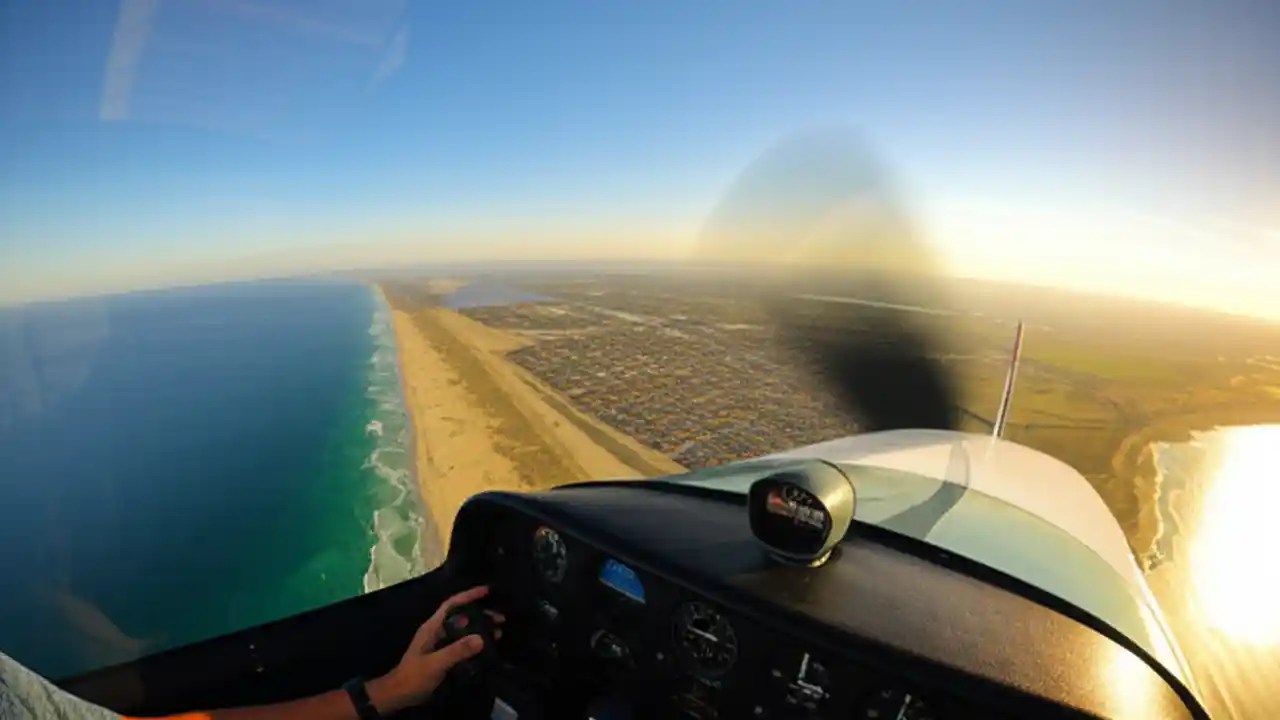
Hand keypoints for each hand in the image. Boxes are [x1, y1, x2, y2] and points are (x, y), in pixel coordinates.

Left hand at [367, 586, 504, 713]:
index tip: (487, 591)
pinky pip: (463, 645)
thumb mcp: (435, 663)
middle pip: (461, 617)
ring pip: (464, 631)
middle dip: (481, 615)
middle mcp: (438, 632)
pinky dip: (476, 644)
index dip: (468, 595)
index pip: (452, 605)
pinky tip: (487, 649)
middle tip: (500, 619)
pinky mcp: (444, 657)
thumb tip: (481, 638)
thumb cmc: (413, 676)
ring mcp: (441, 644)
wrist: (399, 695)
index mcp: (432, 627)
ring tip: (498, 632)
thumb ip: (456, 651)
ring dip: (480, 629)